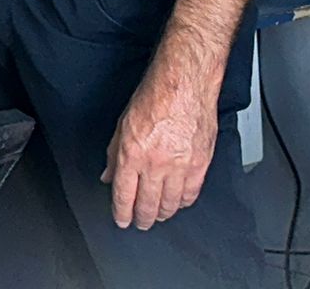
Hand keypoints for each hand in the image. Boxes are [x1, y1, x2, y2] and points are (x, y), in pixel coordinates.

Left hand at [101, 69, 218, 228]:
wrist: (184, 86)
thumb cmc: (154, 97)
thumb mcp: (122, 124)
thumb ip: (114, 154)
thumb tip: (109, 176)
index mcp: (132, 154)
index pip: (124, 194)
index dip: (121, 212)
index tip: (122, 220)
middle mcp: (155, 164)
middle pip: (147, 204)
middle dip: (142, 218)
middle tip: (140, 223)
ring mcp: (180, 167)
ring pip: (170, 204)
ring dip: (162, 213)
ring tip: (157, 215)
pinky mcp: (200, 165)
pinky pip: (191, 194)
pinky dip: (183, 202)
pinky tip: (178, 203)